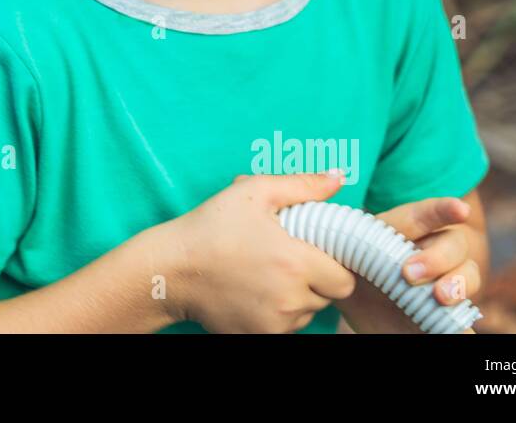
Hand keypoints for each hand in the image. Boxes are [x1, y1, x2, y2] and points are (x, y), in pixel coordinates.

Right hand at [160, 171, 356, 332]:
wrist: (171, 270)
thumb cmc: (210, 228)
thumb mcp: (253, 193)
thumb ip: (302, 185)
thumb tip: (337, 178)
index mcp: (295, 262)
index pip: (344, 280)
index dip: (335, 265)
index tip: (317, 254)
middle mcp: (290, 299)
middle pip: (326, 298)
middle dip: (315, 280)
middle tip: (287, 260)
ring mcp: (274, 324)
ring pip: (305, 314)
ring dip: (295, 298)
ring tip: (266, 275)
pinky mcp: (258, 337)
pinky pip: (283, 328)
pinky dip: (276, 314)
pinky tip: (253, 292)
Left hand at [335, 196, 479, 332]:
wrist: (365, 318)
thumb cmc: (351, 278)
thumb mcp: (337, 260)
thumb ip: (334, 245)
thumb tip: (314, 235)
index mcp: (402, 235)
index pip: (422, 216)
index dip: (442, 210)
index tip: (460, 210)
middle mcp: (431, 255)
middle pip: (453, 243)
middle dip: (437, 256)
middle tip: (409, 273)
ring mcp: (444, 285)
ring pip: (470, 273)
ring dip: (458, 282)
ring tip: (440, 296)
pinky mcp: (449, 317)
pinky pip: (466, 318)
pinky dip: (465, 322)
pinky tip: (460, 325)